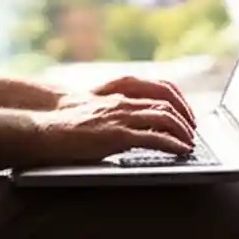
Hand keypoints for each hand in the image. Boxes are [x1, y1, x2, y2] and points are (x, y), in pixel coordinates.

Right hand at [32, 94, 194, 163]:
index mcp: (119, 92)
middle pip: (167, 102)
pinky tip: (180, 151)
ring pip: (165, 117)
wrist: (45, 125)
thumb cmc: (67, 120)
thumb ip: (118, 110)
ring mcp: (121, 117)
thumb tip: (137, 123)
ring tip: (190, 143)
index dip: (179, 100)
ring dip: (183, 131)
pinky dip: (173, 144)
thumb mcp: (97, 107)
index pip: (160, 88)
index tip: (187, 113)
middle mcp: (123, 100)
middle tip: (193, 131)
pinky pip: (154, 137)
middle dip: (185, 117)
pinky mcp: (117, 135)